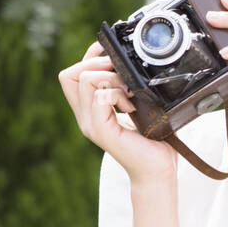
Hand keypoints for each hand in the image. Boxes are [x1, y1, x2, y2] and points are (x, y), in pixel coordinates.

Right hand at [58, 41, 179, 183]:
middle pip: (69, 74)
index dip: (90, 57)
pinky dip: (117, 93)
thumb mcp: (138, 104)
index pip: (71, 74)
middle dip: (97, 64)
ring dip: (111, 78)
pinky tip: (131, 106)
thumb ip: (126, 86)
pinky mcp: (101, 131)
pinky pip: (100, 97)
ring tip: (128, 93)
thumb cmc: (153, 139)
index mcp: (90, 109)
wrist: (157, 169)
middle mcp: (85, 116)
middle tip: (121, 76)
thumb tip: (127, 61)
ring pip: (84, 80)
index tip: (114, 58)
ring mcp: (90, 124)